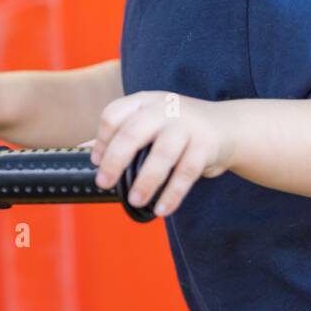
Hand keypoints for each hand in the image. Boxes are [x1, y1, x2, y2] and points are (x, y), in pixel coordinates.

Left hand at [88, 91, 233, 217]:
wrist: (227, 126)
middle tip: (104, 184)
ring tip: (135, 201)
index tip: (97, 162)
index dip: (101, 139)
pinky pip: (187, 173)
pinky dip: (173, 194)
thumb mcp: (150, 121)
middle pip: (133, 132)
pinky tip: (162, 209)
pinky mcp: (206, 146)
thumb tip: (83, 149)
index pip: (114, 114)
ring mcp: (187, 126)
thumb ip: (121, 133)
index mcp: (146, 101)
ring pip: (162, 154)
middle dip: (114, 160)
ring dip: (146, 181)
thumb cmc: (178, 128)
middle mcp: (165, 109)